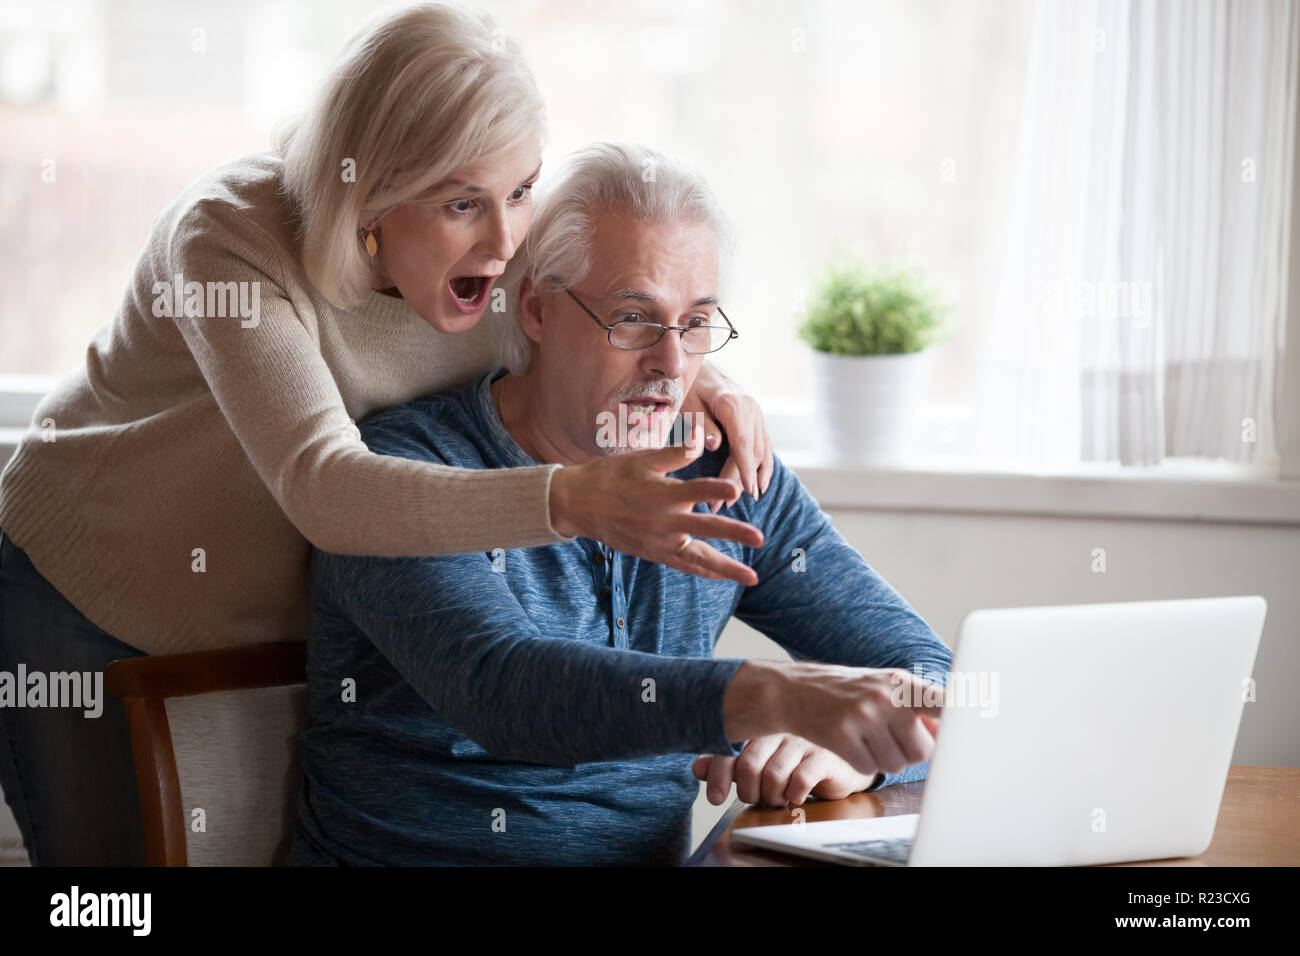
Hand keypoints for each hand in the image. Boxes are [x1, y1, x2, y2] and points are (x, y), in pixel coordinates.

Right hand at [549, 418, 762, 584]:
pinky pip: (684, 566)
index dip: (715, 487)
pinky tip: (725, 576)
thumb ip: (674, 454)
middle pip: (704, 527)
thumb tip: (699, 440)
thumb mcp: (641, 459)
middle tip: (760, 538)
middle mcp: (662, 521)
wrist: (577, 504)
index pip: (694, 489)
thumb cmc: (611, 476)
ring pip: (698, 557)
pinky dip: (705, 571)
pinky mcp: (653, 553)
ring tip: (752, 577)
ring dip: (727, 567)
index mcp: (660, 493)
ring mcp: (658, 541)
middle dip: (734, 533)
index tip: (735, 488)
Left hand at [685, 364, 774, 512]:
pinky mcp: (757, 416)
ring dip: (754, 477)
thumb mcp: (689, 402)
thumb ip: (703, 424)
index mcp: (732, 404)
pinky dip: (765, 465)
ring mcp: (757, 412)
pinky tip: (761, 484)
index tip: (746, 492)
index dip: (745, 470)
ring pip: (761, 450)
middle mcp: (750, 408)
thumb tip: (715, 446)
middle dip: (741, 481)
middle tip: (722, 506)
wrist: (703, 364)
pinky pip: (765, 443)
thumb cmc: (690, 384)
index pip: (742, 444)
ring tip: (744, 500)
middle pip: (751, 452)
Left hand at [692, 733, 878, 807]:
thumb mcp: (761, 761)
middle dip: (749, 792)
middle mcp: (779, 729)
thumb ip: (730, 763)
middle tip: (759, 798)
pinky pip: (799, 780)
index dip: (719, 774)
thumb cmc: (798, 758)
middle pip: (748, 765)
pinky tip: (797, 794)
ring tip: (780, 797)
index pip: (730, 747)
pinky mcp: (824, 756)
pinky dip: (793, 795)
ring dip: (772, 796)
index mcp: (760, 726)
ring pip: (772, 775)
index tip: (716, 797)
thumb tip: (697, 768)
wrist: (844, 759)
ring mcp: (802, 740)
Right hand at [722, 660, 942, 777]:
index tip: (982, 730)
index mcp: (901, 682)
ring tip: (865, 737)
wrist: (793, 690)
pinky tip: (847, 742)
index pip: (945, 705)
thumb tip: (952, 736)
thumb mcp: (884, 687)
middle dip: (908, 752)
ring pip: (895, 764)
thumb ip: (918, 707)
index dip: (964, 722)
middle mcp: (885, 697)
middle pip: (923, 751)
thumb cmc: (847, 691)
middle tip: (889, 738)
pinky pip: (868, 768)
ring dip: (883, 759)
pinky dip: (860, 762)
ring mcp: (862, 716)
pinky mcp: (841, 736)